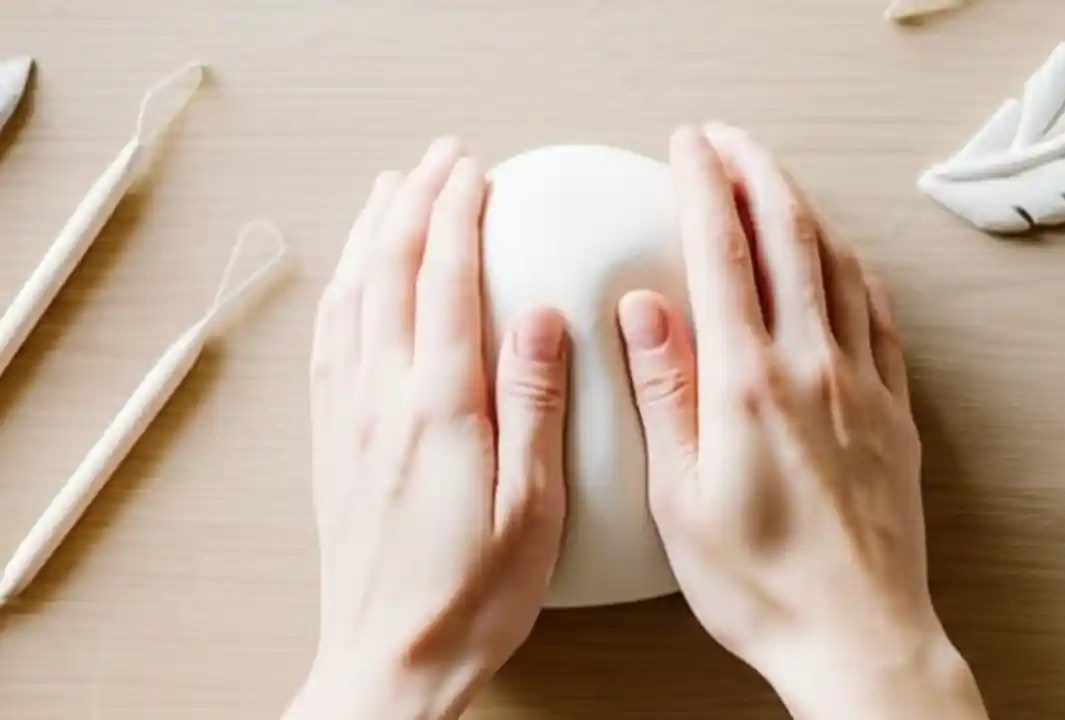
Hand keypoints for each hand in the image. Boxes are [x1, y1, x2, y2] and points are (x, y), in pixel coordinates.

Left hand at [288, 138, 569, 719]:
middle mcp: (382, 398)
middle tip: (442, 157)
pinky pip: (328, 342)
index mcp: (440, 406)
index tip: (477, 171)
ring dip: (374, 231)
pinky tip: (350, 279)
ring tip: (392, 189)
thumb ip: (534, 402)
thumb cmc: (471, 595)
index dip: (460, 214)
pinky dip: (341, 290)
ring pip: (352, 296)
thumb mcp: (532, 506)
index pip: (447, 280)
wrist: (390, 660)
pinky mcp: (332, 441)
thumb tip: (542, 315)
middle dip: (416, 200)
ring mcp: (348, 417)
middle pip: (392, 270)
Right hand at [618, 124, 986, 718]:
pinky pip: (878, 315)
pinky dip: (853, 268)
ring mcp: (861, 384)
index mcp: (747, 385)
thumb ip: (664, 392)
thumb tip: (641, 310)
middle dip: (755, 171)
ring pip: (836, 265)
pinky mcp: (894, 411)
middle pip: (787, 237)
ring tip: (776, 178)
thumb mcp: (680, 498)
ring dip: (803, 207)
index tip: (686, 146)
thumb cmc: (761, 585)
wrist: (858, 637)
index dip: (701, 186)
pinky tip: (841, 259)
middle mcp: (811, 368)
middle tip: (728, 138)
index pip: (720, 254)